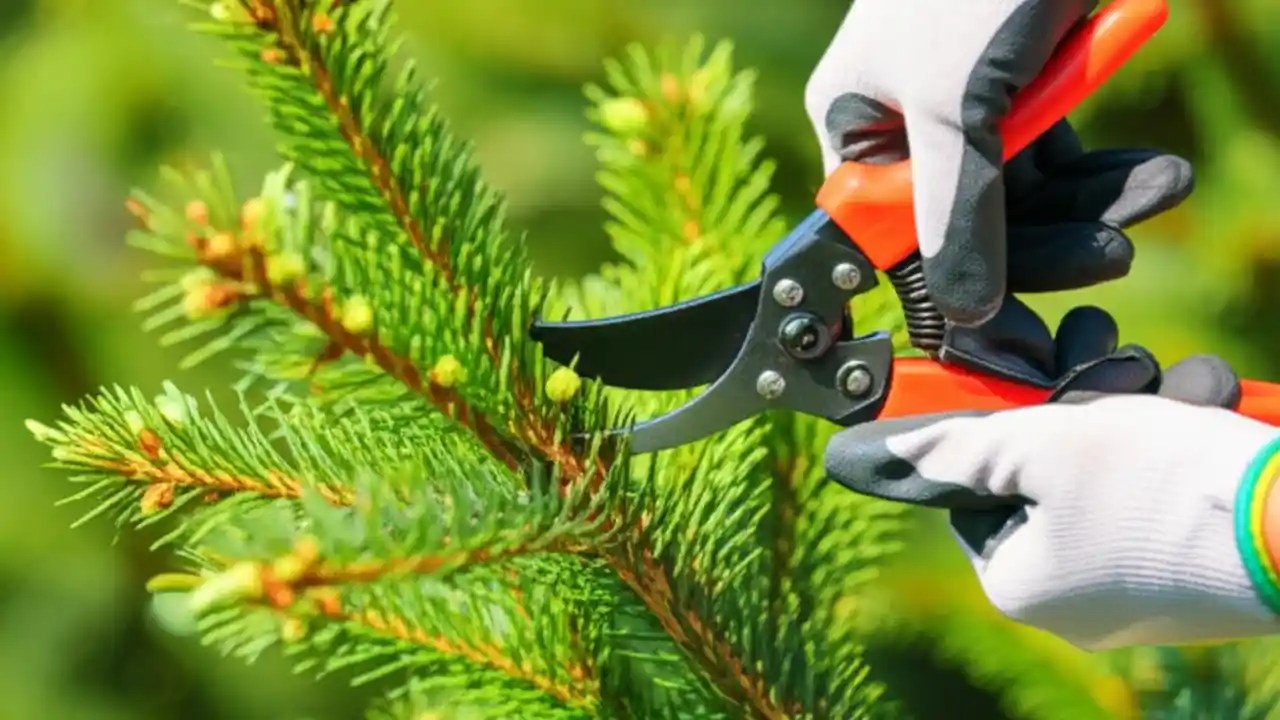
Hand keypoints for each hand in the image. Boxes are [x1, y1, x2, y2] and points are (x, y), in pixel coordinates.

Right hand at [805, 1, 1193, 387]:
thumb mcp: (959, 105)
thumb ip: (958, 211)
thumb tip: (958, 312)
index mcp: (856, 131)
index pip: (897, 241)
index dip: (956, 290)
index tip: (1016, 337)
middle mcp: (904, 130)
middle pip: (971, 225)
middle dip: (1050, 242)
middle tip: (1114, 257)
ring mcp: (968, 112)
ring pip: (1027, 197)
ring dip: (1096, 205)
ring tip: (1160, 191)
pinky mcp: (1026, 92)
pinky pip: (1061, 159)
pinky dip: (1105, 171)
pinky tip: (1152, 175)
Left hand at [824, 356, 1279, 650]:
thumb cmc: (1161, 487)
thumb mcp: (1044, 445)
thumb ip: (959, 446)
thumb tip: (878, 453)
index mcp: (1021, 586)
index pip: (972, 495)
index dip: (998, 430)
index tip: (1032, 380)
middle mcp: (1074, 605)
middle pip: (1045, 480)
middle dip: (1077, 408)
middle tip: (1102, 350)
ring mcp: (1141, 593)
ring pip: (1111, 477)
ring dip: (1135, 413)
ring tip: (1171, 383)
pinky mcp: (1196, 572)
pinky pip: (1164, 497)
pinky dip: (1179, 443)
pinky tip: (1203, 404)